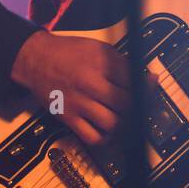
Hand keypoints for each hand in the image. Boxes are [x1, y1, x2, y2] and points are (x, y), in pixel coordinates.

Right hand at [11, 30, 147, 146]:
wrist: (36, 59)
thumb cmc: (68, 53)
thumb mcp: (99, 48)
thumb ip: (122, 63)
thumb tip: (145, 77)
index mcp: (100, 63)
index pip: (133, 80)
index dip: (147, 87)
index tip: (152, 88)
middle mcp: (90, 83)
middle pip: (126, 104)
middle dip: (138, 106)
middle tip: (141, 106)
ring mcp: (79, 103)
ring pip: (113, 123)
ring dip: (124, 124)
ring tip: (127, 119)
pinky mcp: (68, 117)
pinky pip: (92, 137)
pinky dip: (105, 139)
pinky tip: (109, 132)